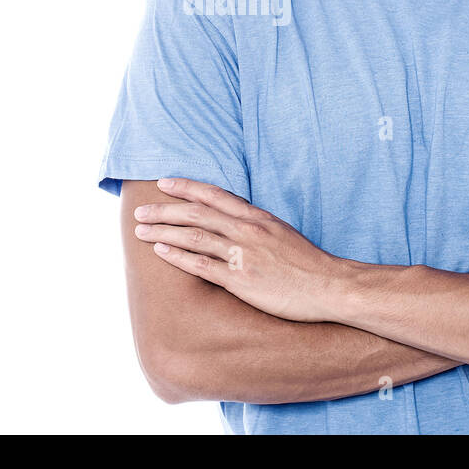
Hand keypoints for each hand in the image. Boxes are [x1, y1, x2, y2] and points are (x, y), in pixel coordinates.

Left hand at [133, 177, 340, 321]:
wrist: (328, 286)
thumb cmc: (306, 263)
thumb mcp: (281, 232)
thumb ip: (255, 224)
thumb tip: (233, 219)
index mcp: (256, 217)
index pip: (213, 195)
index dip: (186, 186)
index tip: (164, 183)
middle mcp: (246, 230)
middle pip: (196, 213)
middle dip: (164, 210)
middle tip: (140, 210)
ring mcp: (241, 254)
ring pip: (193, 236)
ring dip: (162, 231)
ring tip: (140, 230)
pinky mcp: (239, 279)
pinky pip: (201, 265)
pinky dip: (177, 256)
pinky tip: (160, 251)